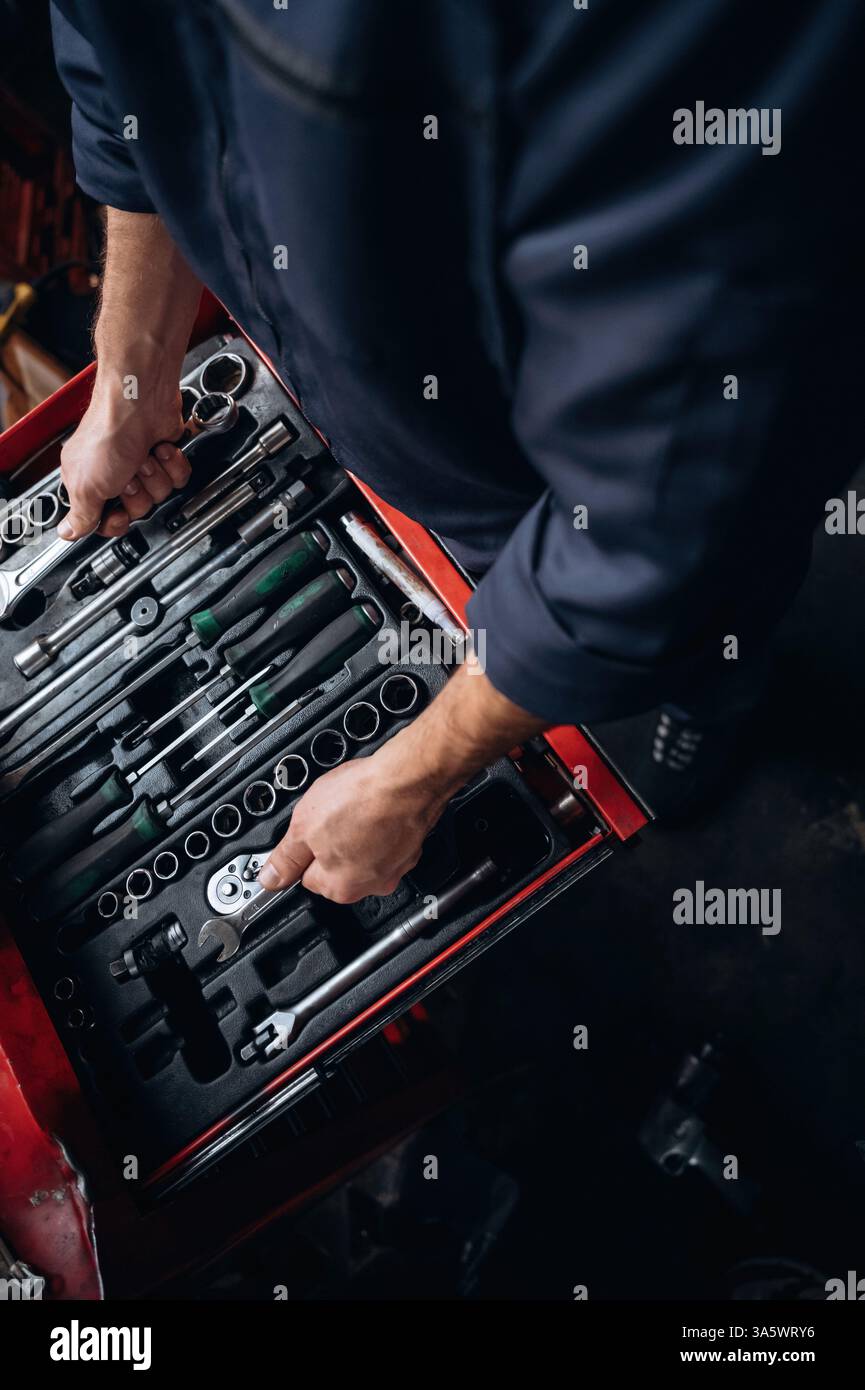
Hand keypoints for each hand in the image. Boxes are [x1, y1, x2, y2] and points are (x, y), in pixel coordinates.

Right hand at [58, 378, 190, 538]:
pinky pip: (178, 478)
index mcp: (87, 481)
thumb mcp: (86, 485)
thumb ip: (80, 515)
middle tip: (127, 475)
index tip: (117, 513)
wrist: (140, 402)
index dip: (115, 521)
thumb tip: (67, 533)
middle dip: (138, 495)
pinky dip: (173, 465)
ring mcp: (141, 463)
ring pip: (160, 495)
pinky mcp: (164, 454)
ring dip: (155, 477)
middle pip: (137, 510)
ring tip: (143, 458)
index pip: (105, 520)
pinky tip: (160, 450)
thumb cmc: (109, 433)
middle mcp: (114, 472)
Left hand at [257, 734, 452, 903]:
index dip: (302, 850)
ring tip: (354, 807)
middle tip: (330, 814)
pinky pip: (387, 840)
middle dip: (330, 844)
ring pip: (364, 853)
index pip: (306, 878)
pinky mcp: (413, 845)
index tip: (306, 832)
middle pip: (337, 869)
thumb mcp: (304, 825)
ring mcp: (396, 866)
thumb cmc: (363, 798)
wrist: (409, 777)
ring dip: (356, 834)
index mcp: (340, 887)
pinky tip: (374, 806)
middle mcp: (371, 885)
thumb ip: (285, 858)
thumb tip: (270, 879)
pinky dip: (381, 826)